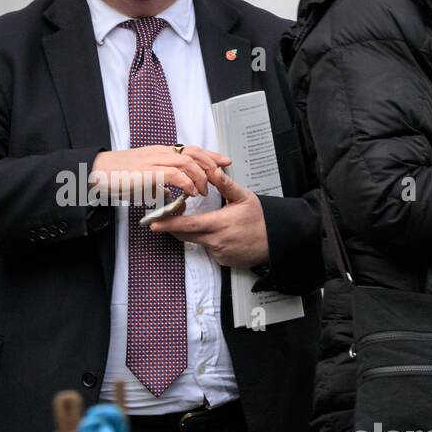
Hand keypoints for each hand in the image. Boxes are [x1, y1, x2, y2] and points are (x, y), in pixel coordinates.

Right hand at [91, 144, 229, 201]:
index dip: (210, 154)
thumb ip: (159, 183)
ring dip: (200, 177)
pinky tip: (190, 192)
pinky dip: (186, 183)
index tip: (224, 160)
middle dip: (212, 163)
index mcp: (160, 152)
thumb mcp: (143, 177)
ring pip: (188, 163)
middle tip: (222, 174)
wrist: (98, 173)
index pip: (190, 149)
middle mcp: (160, 153)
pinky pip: (175, 175)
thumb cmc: (117, 176)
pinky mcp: (149, 172)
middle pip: (194, 153)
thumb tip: (170, 192)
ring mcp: (155, 161)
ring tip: (203, 190)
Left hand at [149, 172, 269, 268]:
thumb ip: (225, 185)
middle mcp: (216, 241)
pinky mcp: (222, 260)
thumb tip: (213, 171)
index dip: (170, 224)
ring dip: (193, 232)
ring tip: (202, 222)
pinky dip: (207, 241)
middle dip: (173, 227)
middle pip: (186, 235)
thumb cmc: (261, 218)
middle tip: (162, 219)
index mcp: (220, 223)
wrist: (277, 240)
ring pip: (196, 242)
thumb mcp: (244, 197)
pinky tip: (219, 234)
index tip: (154, 223)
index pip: (189, 225)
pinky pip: (208, 250)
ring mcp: (219, 253)